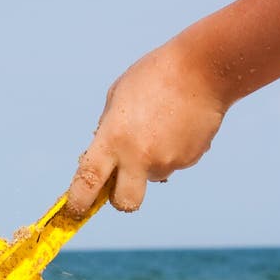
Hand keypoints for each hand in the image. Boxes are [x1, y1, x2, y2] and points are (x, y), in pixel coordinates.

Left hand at [66, 37, 226, 215]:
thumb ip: (108, 132)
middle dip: (120, 199)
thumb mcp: (118, 99)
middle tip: (121, 183)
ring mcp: (166, 161)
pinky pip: (173, 163)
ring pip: (151, 176)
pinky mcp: (188, 160)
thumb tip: (105, 159)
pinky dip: (171, 150)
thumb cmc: (154, 77)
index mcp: (113, 138)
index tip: (75, 209)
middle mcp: (138, 156)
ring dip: (150, 161)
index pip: (88, 181)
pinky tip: (176, 124)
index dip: (78, 201)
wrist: (203, 69)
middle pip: (124, 203)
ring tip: (159, 126)